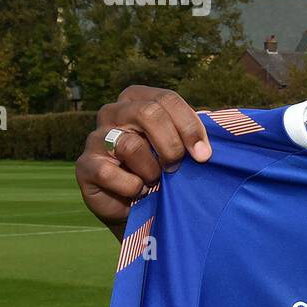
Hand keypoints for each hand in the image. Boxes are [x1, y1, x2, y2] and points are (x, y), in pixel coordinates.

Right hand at [74, 86, 211, 238]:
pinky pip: (110, 172)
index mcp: (138, 99)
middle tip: (178, 167)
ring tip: (155, 181)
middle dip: (172, 145)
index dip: (190, 126)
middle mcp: (113, 112)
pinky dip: (132, 187)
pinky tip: (137, 192)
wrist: (140, 208)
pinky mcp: (85, 166)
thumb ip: (197, 131)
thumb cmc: (166, 170)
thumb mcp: (184, 147)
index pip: (167, 99)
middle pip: (149, 113)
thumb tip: (221, 121)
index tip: (205, 155)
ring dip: (152, 169)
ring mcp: (96, 138)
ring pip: (131, 144)